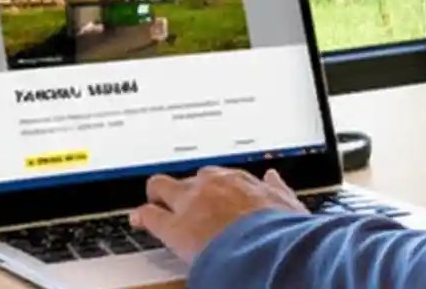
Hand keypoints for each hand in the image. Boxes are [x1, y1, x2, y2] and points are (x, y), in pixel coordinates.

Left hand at [129, 167, 307, 263]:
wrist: (268, 248)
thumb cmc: (282, 231)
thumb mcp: (289, 205)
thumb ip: (278, 190)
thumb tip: (275, 178)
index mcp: (240, 181)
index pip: (218, 176)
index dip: (210, 186)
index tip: (209, 192)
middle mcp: (212, 185)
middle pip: (188, 179)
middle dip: (183, 188)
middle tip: (179, 198)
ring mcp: (191, 203)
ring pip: (162, 187)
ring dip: (157, 194)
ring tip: (152, 202)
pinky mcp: (175, 226)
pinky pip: (150, 215)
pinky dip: (141, 217)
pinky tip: (137, 220)